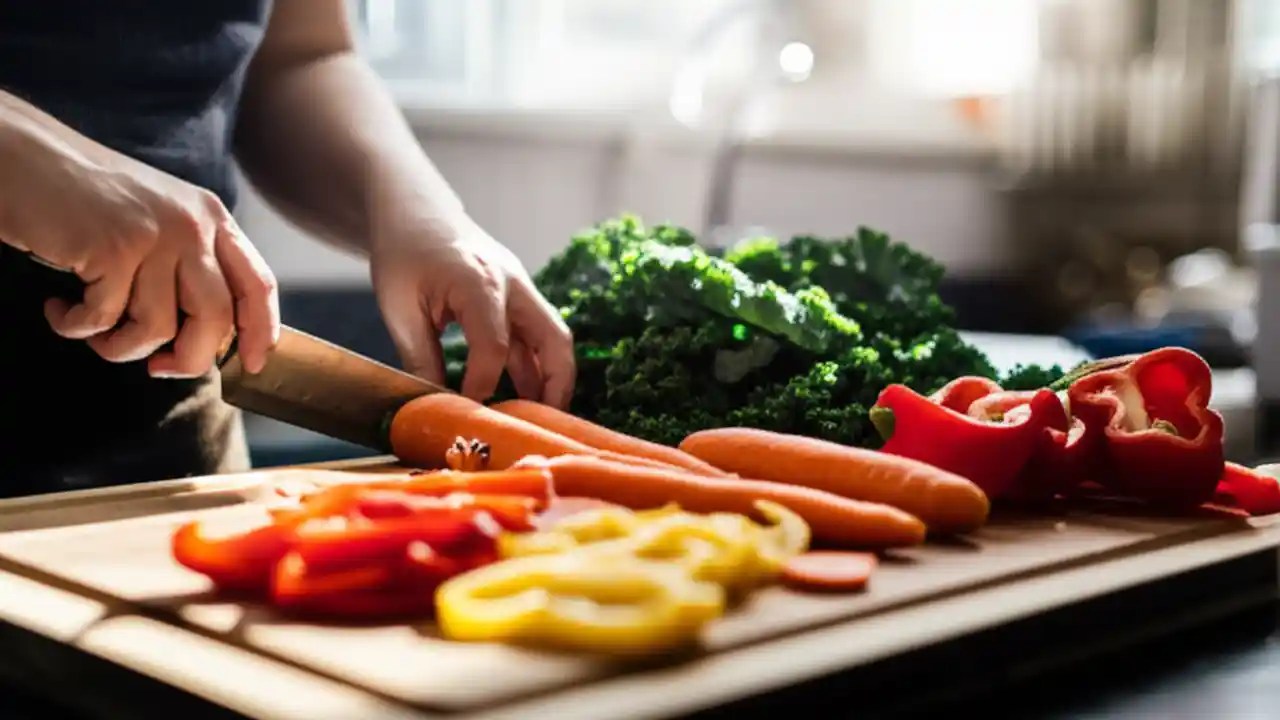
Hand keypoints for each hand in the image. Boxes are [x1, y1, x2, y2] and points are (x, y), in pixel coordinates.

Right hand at [1, 138, 279, 376]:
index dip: (261, 331)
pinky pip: (104, 320)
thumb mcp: (158, 218)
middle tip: (158, 368)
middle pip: (216, 319)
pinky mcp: (113, 249)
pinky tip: (58, 309)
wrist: (22, 156)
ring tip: (91, 330)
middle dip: (189, 360)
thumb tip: (208, 337)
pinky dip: (76, 327)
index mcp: (211, 217)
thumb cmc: (85, 197)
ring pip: (159, 328)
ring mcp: (155, 236)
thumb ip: (188, 264)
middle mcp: (192, 225)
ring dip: (120, 347)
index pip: (257, 284)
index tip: (251, 365)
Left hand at [370, 217, 574, 408]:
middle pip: (554, 339)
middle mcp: (512, 284)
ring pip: (554, 338)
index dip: (482, 385)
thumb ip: (420, 357)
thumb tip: (436, 405)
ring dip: (551, 378)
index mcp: (479, 282)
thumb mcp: (399, 307)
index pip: (494, 347)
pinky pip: (537, 334)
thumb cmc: (403, 253)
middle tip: (545, 425)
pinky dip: (535, 365)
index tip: (468, 412)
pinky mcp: (519, 296)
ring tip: (538, 418)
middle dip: (556, 385)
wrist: (416, 212)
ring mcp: (521, 288)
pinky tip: (522, 394)